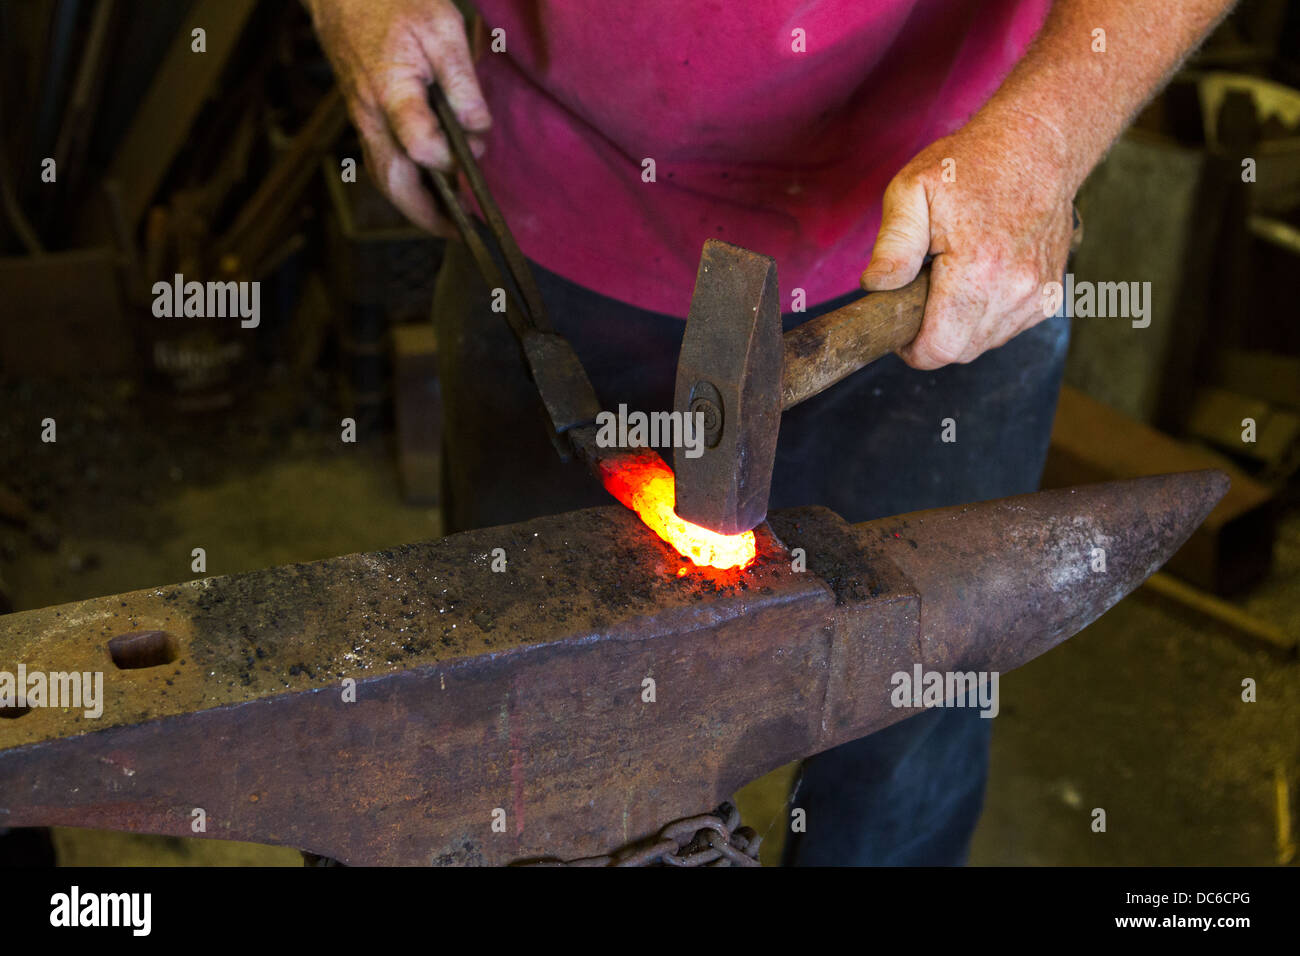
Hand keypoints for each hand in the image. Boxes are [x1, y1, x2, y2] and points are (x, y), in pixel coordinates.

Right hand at [305, 0, 490, 236]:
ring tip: (450, 222)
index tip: (472, 155)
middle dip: (426, 214)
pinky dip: (406, 185)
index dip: (449, 159)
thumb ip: (462, 81)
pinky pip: (382, 163)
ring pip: (384, 178)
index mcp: (390, 91)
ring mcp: (363, 120)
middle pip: (393, 181)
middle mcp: (370, 115)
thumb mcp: (441, 28)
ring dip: (415, 206)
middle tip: (460, 232)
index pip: (420, 146)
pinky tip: (432, 188)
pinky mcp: (365, 119)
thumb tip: (478, 128)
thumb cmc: (392, 2)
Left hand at [860, 108, 1076, 369]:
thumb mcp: (912, 191)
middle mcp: (1015, 289)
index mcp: (978, 270)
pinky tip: (978, 280)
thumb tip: (877, 288)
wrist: (1037, 146)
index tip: (899, 325)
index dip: (911, 348)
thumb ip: (892, 246)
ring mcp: (1037, 294)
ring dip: (960, 326)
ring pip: (984, 344)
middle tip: (921, 294)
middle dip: (932, 336)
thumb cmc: (970, 166)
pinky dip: (986, 317)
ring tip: (952, 280)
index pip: (939, 349)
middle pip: (959, 352)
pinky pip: (1006, 329)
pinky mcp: (1049, 295)